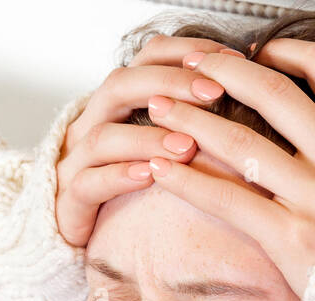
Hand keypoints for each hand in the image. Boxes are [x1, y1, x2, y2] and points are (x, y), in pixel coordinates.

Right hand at [54, 38, 246, 246]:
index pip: (147, 57)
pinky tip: (150, 177)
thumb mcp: (159, 144)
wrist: (73, 232)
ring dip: (148, 137)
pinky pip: (87, 183)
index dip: (187, 53)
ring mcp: (75, 161)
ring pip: (104, 135)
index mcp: (117, 103)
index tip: (231, 61)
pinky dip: (119, 177)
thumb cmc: (128, 184)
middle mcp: (92, 123)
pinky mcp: (67, 202)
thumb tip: (247, 96)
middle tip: (214, 95)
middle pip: (121, 85)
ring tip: (188, 147)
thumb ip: (191, 119)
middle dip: (170, 84)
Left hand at [141, 39, 314, 298]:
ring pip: (242, 142)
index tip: (263, 56)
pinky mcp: (292, 239)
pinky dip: (189, 179)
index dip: (287, 55)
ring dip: (192, 119)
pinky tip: (163, 169)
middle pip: (273, 93)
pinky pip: (229, 199)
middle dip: (223, 72)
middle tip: (192, 66)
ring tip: (160, 110)